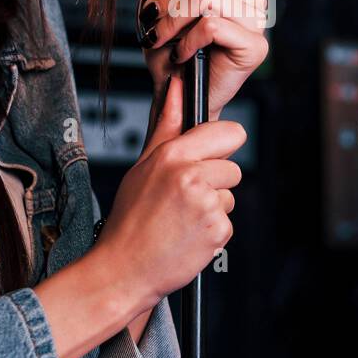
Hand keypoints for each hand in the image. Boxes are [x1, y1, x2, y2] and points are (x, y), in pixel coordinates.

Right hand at [97, 75, 244, 306]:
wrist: (123, 269)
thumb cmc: (130, 220)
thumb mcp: (143, 167)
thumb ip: (167, 126)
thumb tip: (176, 88)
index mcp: (173, 155)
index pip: (230, 132)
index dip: (223, 145)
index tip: (211, 156)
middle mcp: (191, 176)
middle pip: (233, 168)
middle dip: (216, 183)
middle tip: (185, 199)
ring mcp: (206, 204)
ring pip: (230, 197)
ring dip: (213, 209)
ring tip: (182, 220)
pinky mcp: (216, 231)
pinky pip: (227, 223)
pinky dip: (211, 232)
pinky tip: (187, 235)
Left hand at [129, 0, 269, 119]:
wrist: (174, 90)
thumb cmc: (169, 45)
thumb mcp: (154, 1)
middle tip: (157, 17)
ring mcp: (255, 20)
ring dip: (174, 20)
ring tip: (164, 36)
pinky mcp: (254, 46)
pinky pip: (213, 26)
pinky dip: (188, 40)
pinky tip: (183, 51)